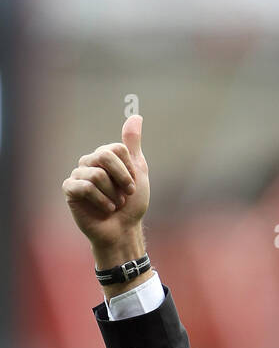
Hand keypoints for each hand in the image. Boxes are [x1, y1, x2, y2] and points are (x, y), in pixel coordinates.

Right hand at [62, 114, 149, 249]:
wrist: (123, 231)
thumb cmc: (131, 205)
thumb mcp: (138, 172)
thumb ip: (133, 145)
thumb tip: (136, 116)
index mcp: (104, 156)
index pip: (117, 149)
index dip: (129, 170)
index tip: (132, 185)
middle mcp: (89, 161)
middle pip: (105, 156)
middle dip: (121, 180)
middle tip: (125, 196)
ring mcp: (78, 175)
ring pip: (97, 175)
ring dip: (113, 195)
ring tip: (114, 205)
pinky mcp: (70, 190)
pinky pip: (86, 187)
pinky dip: (101, 201)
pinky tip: (105, 209)